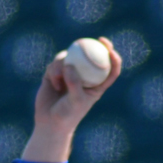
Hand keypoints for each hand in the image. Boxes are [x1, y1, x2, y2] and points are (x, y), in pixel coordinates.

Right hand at [20, 37, 122, 162]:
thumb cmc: (68, 114)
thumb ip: (74, 83)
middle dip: (95, 44)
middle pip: (91, 56)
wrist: (49, 122)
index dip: (113, 57)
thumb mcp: (76, 101)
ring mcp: (70, 73)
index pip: (109, 69)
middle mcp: (84, 76)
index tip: (110, 49)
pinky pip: (56, 63)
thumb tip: (70, 64)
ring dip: (64, 65)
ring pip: (70, 58)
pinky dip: (54, 71)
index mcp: (96, 85)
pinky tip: (54, 84)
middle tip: (96, 40)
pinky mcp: (55, 72)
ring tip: (59, 79)